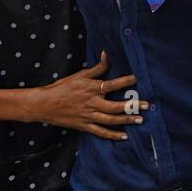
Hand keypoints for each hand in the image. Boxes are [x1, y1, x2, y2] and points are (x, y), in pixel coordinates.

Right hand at [24, 52, 145, 140]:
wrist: (44, 104)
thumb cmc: (62, 87)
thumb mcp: (80, 75)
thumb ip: (97, 68)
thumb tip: (107, 54)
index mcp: (91, 89)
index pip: (111, 84)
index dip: (124, 81)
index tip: (136, 79)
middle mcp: (92, 103)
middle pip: (115, 106)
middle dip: (132, 106)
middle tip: (147, 105)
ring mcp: (88, 116)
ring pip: (111, 120)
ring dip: (126, 120)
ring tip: (140, 120)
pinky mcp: (84, 126)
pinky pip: (100, 132)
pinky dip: (112, 135)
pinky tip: (124, 136)